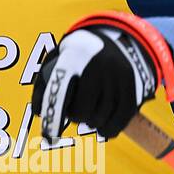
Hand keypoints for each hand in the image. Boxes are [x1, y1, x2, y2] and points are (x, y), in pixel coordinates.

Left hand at [31, 12, 173, 140]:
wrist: (117, 38)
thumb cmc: (79, 55)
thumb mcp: (58, 59)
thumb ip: (44, 83)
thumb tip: (40, 112)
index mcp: (73, 56)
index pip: (59, 91)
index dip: (53, 115)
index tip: (48, 135)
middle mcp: (97, 66)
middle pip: (81, 111)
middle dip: (74, 116)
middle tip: (74, 111)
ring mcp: (118, 78)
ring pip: (100, 118)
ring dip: (90, 122)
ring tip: (89, 112)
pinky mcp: (133, 88)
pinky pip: (120, 120)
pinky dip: (109, 129)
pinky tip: (102, 129)